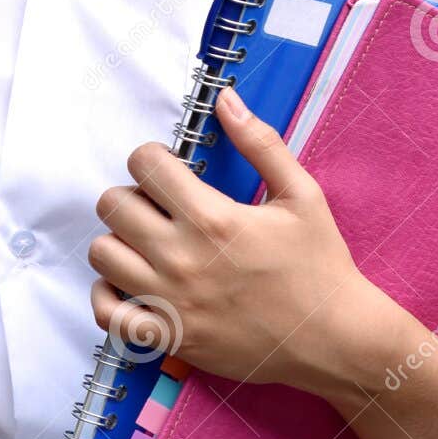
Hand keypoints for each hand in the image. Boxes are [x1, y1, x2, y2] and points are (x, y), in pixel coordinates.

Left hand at [88, 85, 377, 393]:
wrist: (334, 339)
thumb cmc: (320, 265)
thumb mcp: (301, 194)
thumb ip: (260, 143)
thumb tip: (225, 98)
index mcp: (212, 218)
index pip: (143, 164)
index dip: (152, 158)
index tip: (168, 170)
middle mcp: (183, 258)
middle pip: (112, 206)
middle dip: (131, 195)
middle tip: (157, 206)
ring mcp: (172, 301)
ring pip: (103, 255)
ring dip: (119, 242)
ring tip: (146, 243)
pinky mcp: (170, 338)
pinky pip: (108, 315)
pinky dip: (108, 298)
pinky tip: (132, 285)